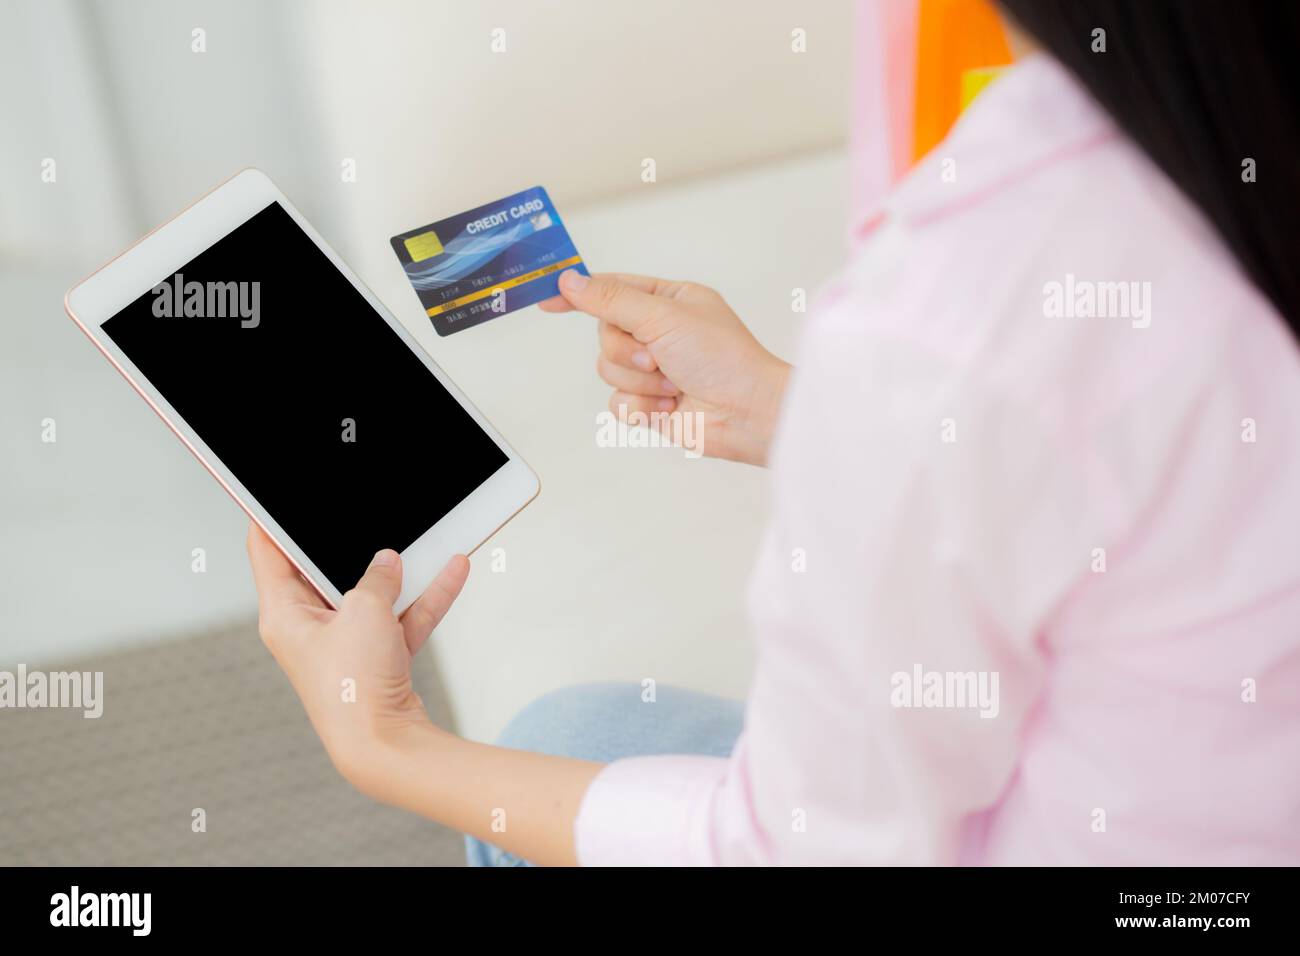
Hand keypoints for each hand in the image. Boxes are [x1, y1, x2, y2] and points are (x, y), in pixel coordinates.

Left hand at [246, 523, 469, 795]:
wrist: (387, 745)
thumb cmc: (354, 689)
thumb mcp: (364, 610)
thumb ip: (376, 576)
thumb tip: (387, 561)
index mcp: (283, 614)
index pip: (266, 551)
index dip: (270, 517)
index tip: (277, 491)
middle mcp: (308, 628)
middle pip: (322, 570)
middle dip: (349, 543)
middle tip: (359, 511)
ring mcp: (343, 644)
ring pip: (370, 593)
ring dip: (399, 571)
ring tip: (420, 539)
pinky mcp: (375, 658)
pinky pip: (399, 616)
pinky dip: (423, 597)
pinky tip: (451, 571)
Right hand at [543, 270, 790, 464]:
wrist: (747, 413)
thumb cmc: (723, 358)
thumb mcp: (664, 316)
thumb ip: (611, 299)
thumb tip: (571, 280)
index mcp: (669, 300)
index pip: (613, 289)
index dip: (580, 293)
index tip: (548, 298)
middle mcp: (660, 332)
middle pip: (605, 334)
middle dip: (627, 351)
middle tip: (656, 358)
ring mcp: (655, 370)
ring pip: (607, 370)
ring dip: (638, 382)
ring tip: (673, 385)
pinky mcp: (651, 403)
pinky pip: (618, 403)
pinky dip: (642, 407)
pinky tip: (671, 407)